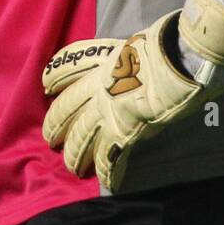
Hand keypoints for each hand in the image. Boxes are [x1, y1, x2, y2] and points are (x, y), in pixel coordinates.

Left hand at [41, 12, 203, 191]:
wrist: (178, 59)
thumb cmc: (164, 46)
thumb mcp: (138, 44)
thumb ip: (128, 56)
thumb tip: (133, 58)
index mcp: (102, 63)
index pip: (69, 66)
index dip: (54, 75)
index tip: (46, 84)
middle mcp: (99, 88)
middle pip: (66, 108)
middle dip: (55, 125)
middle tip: (50, 138)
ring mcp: (108, 111)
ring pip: (80, 136)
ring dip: (74, 154)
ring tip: (72, 166)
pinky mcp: (124, 132)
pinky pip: (109, 157)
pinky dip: (107, 171)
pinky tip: (106, 181)